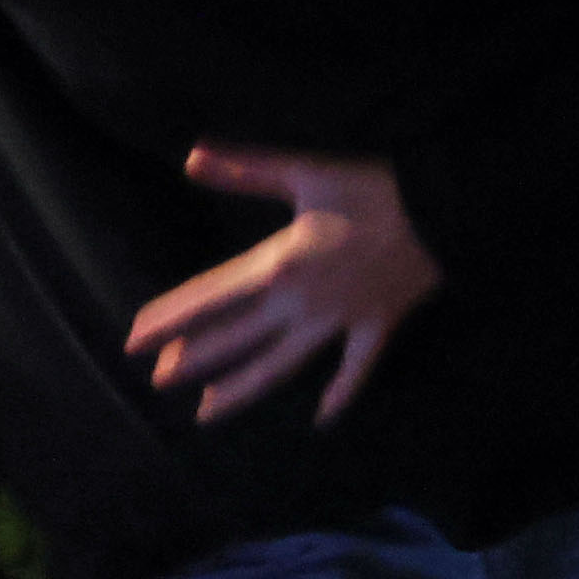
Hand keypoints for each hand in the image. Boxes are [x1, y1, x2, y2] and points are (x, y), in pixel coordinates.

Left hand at [123, 148, 440, 423]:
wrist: (445, 211)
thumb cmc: (374, 190)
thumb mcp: (307, 173)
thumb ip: (246, 170)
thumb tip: (189, 157)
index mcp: (278, 265)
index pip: (209, 298)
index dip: (169, 319)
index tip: (134, 340)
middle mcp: (299, 303)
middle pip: (236, 339)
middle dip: (194, 359)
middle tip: (159, 380)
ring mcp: (337, 322)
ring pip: (281, 365)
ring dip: (242, 390)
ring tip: (205, 413)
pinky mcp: (375, 328)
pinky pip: (355, 369)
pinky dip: (341, 394)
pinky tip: (322, 421)